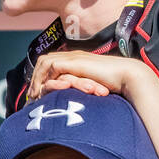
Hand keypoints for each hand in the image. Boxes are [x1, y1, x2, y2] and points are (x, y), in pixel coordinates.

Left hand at [28, 50, 143, 101]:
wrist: (128, 76)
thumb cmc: (117, 84)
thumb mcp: (95, 86)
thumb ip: (85, 88)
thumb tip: (80, 102)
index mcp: (78, 60)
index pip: (52, 62)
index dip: (42, 76)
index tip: (37, 93)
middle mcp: (73, 56)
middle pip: (44, 60)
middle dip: (35, 77)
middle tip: (31, 95)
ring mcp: (74, 58)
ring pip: (45, 62)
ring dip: (37, 78)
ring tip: (34, 95)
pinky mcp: (76, 62)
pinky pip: (52, 67)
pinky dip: (45, 78)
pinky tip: (42, 92)